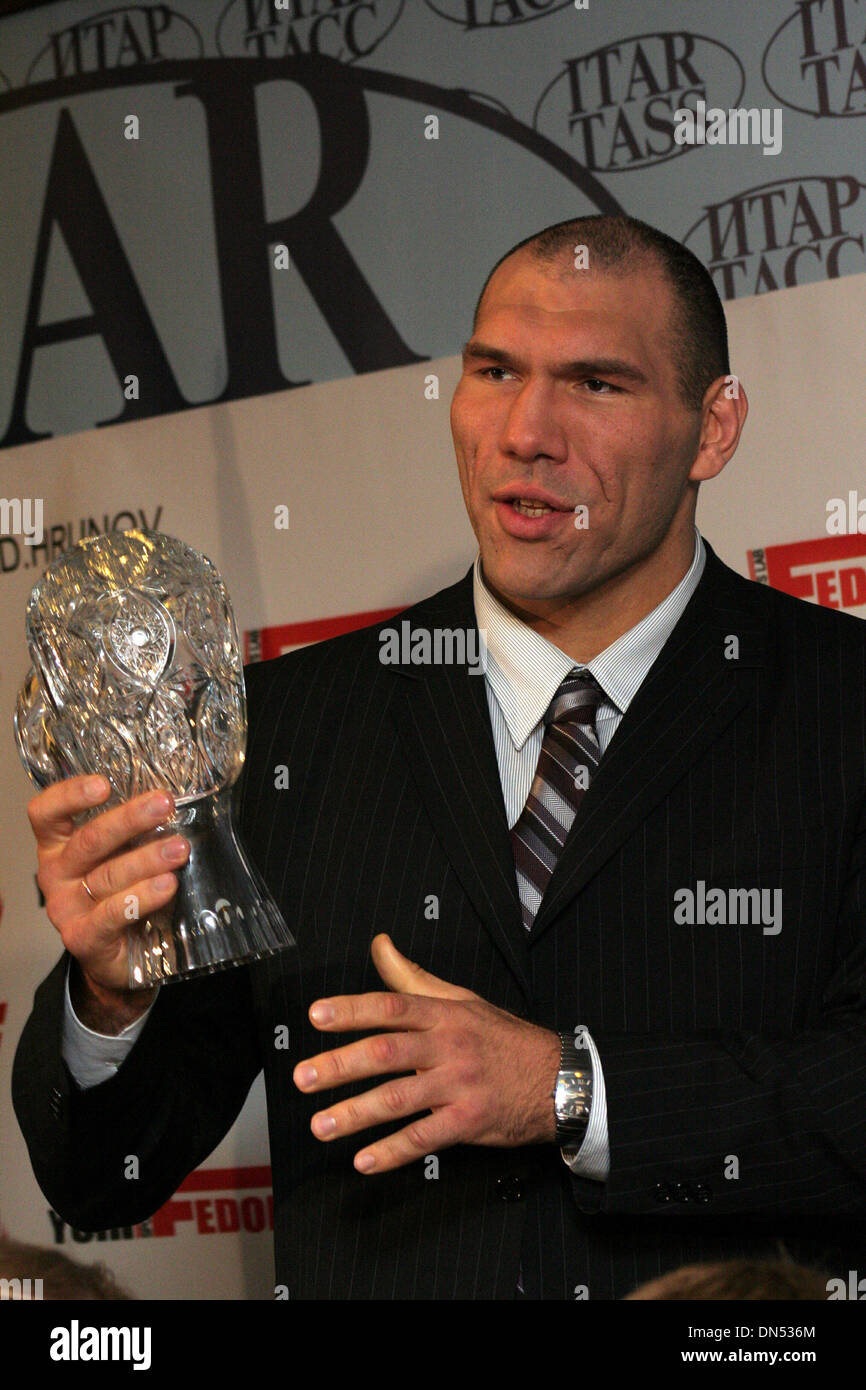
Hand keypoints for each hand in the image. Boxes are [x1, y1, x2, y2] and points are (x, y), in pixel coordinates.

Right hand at [27, 774, 188, 1016]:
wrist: (118, 955)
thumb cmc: (120, 892)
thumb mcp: (119, 855)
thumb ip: (132, 832)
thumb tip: (169, 801)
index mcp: (58, 846)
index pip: (46, 814)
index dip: (70, 795)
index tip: (103, 784)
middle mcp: (56, 873)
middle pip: (88, 840)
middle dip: (129, 819)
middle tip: (164, 804)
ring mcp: (66, 907)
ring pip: (107, 875)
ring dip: (148, 859)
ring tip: (179, 848)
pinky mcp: (82, 937)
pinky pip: (112, 914)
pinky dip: (143, 897)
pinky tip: (167, 885)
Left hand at [293, 934, 560, 1174]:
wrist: (558, 1078)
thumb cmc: (501, 1037)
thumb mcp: (460, 998)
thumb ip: (412, 978)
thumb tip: (379, 945)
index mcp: (444, 1014)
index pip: (391, 1006)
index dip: (352, 1010)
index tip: (316, 1015)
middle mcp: (449, 1046)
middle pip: (387, 1052)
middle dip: (340, 1065)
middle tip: (302, 1077)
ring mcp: (459, 1085)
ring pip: (399, 1098)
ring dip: (356, 1113)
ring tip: (321, 1125)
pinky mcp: (469, 1121)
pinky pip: (425, 1138)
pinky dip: (393, 1151)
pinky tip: (363, 1160)